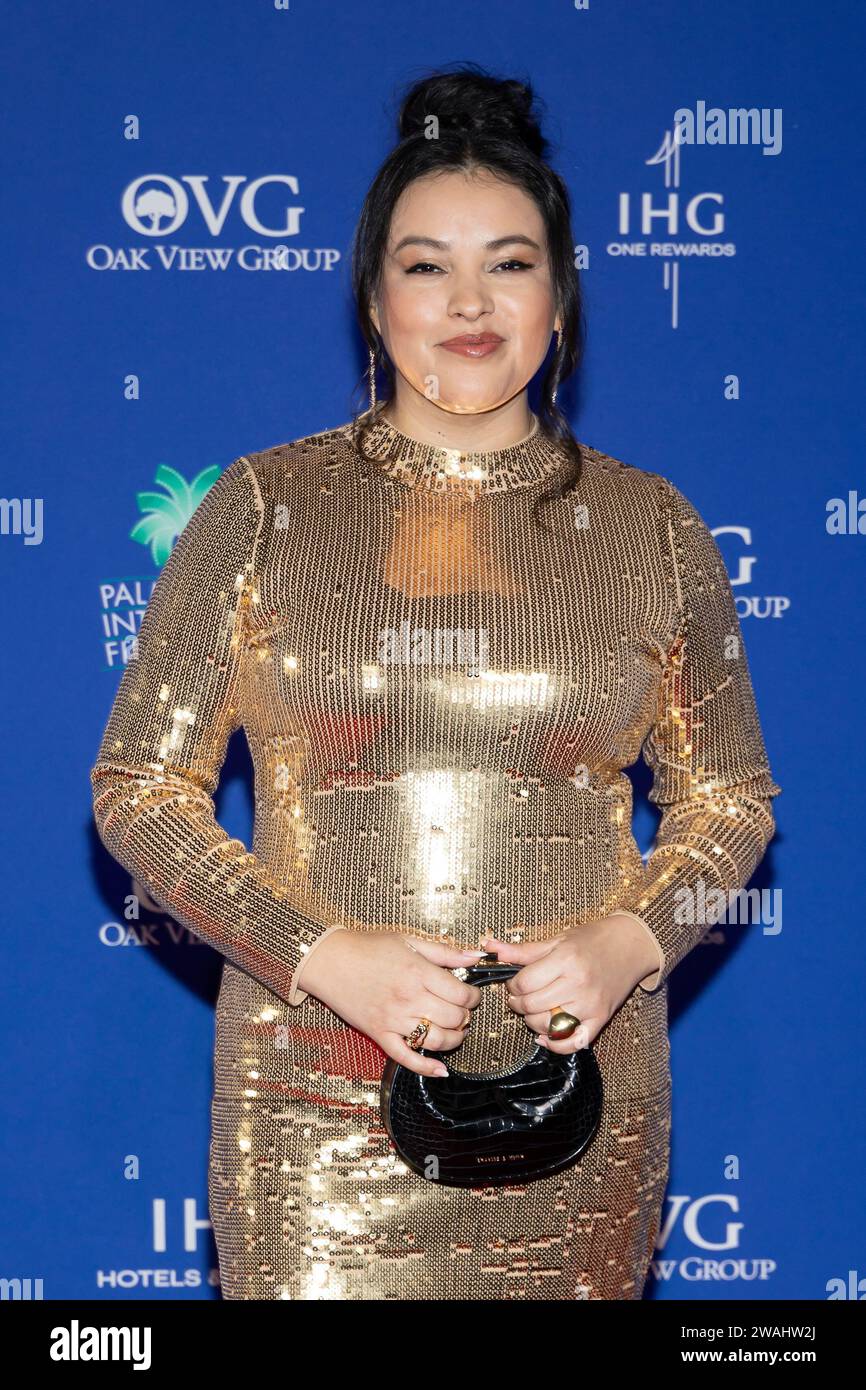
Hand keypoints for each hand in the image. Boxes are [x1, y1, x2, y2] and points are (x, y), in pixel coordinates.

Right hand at [292, 928, 485, 1077]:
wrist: (331, 960)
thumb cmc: (369, 947)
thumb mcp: (409, 940)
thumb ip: (444, 951)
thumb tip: (474, 957)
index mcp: (418, 972)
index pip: (461, 994)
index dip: (473, 997)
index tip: (472, 995)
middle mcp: (408, 998)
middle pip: (453, 1018)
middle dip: (465, 1017)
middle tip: (463, 1012)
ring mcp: (393, 1019)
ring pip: (436, 1040)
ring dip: (454, 1040)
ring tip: (456, 1032)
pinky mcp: (379, 1034)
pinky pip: (406, 1057)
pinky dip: (426, 1067)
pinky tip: (440, 1070)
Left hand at [481, 914, 661, 1054]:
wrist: (630, 945)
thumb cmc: (592, 940)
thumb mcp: (556, 940)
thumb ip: (522, 950)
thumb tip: (489, 948)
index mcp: (565, 960)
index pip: (524, 983)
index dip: (512, 985)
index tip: (514, 982)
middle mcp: (577, 985)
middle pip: (532, 1005)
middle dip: (518, 1003)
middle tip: (520, 996)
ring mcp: (590, 1005)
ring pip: (547, 1026)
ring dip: (532, 1021)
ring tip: (533, 1009)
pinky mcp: (600, 1019)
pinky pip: (573, 1043)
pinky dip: (555, 1046)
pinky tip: (544, 1037)